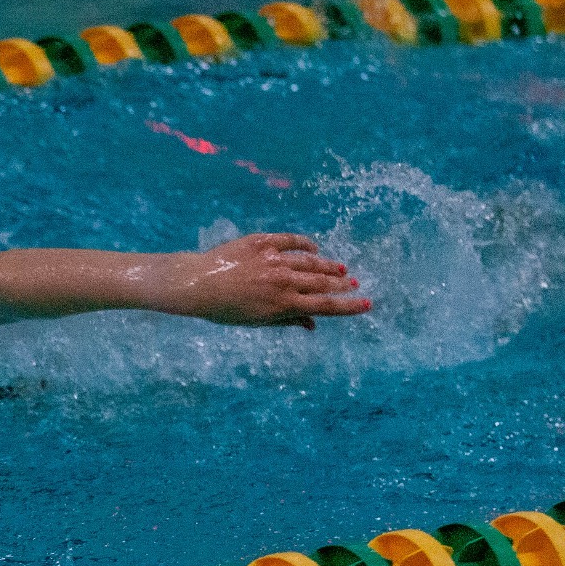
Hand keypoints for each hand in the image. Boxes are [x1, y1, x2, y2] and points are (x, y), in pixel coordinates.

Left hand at [165, 234, 368, 329]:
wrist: (196, 284)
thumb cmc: (224, 309)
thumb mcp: (257, 321)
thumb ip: (287, 321)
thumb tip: (313, 325)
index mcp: (285, 304)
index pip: (325, 306)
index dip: (349, 306)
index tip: (367, 304)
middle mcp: (284, 280)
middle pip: (322, 282)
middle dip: (341, 284)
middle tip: (353, 284)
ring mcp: (274, 259)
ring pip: (310, 261)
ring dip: (328, 265)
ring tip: (341, 268)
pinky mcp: (262, 241)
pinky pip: (291, 240)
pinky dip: (305, 244)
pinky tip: (314, 248)